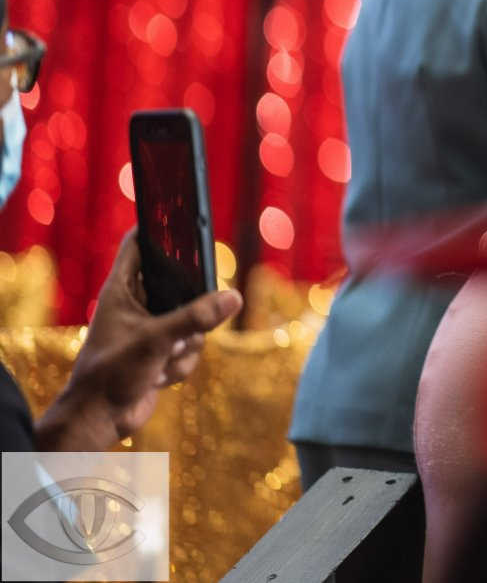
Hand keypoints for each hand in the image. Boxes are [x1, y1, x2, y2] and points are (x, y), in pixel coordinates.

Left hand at [36, 231, 242, 451]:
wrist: (98, 421)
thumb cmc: (111, 373)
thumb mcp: (157, 340)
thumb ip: (196, 317)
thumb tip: (235, 297)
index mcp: (122, 289)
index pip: (139, 244)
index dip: (160, 228)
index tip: (185, 217)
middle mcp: (137, 304)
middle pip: (181, 284)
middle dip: (192, 308)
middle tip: (189, 320)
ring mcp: (151, 329)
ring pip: (194, 320)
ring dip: (187, 345)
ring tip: (163, 360)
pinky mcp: (161, 352)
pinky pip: (191, 345)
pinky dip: (182, 363)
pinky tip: (160, 376)